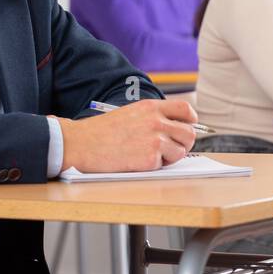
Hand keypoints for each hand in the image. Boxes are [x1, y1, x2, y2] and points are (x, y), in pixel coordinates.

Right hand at [58, 98, 197, 172]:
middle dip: (184, 143)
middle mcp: (155, 121)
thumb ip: (152, 117)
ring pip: (181, 151)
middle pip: (189, 133)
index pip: (185, 109)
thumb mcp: (129, 114)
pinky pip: (165, 164)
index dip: (191, 120)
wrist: (82, 144)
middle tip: (171, 148)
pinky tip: (138, 161)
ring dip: (170, 156)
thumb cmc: (101, 132)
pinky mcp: (149, 159)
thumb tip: (174, 128)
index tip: (186, 127)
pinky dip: (155, 165)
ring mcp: (154, 140)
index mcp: (150, 107)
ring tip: (151, 155)